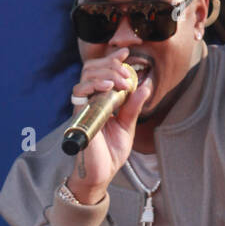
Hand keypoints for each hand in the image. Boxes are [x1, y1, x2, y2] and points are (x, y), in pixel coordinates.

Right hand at [66, 48, 152, 202]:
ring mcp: (83, 107)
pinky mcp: (79, 115)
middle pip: (93, 69)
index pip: (103, 72)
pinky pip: (79, 93)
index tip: (127, 52)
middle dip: (111, 66)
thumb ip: (134, 106)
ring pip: (86, 76)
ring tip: (120, 81)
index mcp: (101, 100)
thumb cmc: (111, 153)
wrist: (101, 174)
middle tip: (126, 73)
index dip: (113, 60)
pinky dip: (93, 85)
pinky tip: (107, 87)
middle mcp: (90, 100)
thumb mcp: (128, 126)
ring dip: (105, 73)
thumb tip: (145, 86)